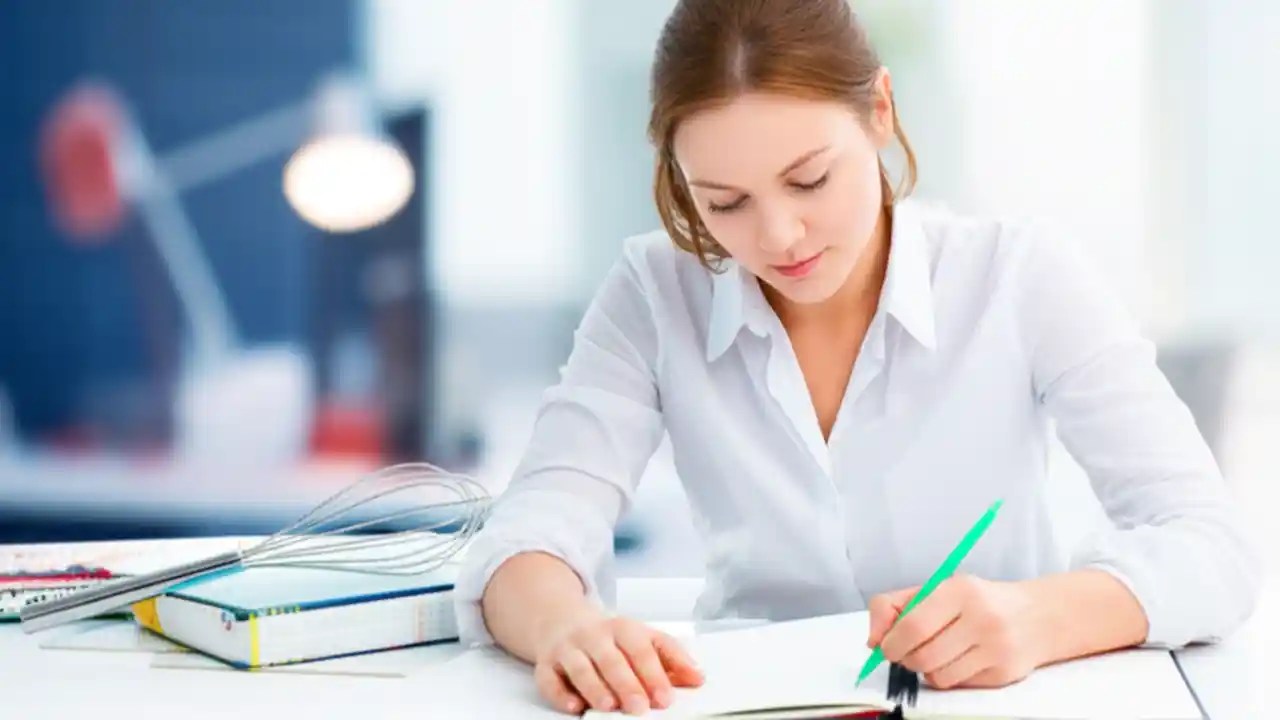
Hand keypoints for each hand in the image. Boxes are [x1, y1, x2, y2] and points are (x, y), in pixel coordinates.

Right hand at [534, 609, 704, 714]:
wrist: (560, 619)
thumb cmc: (609, 637)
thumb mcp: (642, 638)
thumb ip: (671, 658)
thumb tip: (698, 678)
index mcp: (622, 628)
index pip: (640, 648)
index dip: (653, 673)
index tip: (665, 697)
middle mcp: (593, 636)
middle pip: (610, 659)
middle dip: (626, 684)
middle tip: (640, 708)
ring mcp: (567, 649)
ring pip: (580, 667)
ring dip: (594, 687)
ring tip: (610, 706)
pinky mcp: (546, 664)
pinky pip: (549, 679)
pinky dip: (560, 694)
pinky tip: (574, 706)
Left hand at [866, 575, 1047, 689]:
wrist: (1038, 615)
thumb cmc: (978, 601)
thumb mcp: (939, 589)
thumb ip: (896, 606)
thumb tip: (872, 641)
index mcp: (959, 590)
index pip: (912, 626)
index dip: (891, 642)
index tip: (886, 645)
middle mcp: (980, 618)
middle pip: (922, 656)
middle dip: (906, 659)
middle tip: (908, 652)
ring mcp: (995, 648)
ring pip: (938, 676)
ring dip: (927, 670)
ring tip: (938, 653)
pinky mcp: (1003, 673)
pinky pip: (958, 684)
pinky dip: (949, 676)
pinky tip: (960, 659)